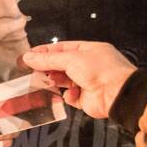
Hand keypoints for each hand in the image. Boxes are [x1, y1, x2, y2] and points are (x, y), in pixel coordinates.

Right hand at [21, 41, 137, 119]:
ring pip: (63, 81)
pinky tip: (71, 94)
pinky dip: (68, 96)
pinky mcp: (86, 98)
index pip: (62, 48)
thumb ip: (48, 59)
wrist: (117, 94)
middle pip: (61, 65)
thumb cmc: (102, 71)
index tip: (29, 56)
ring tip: (47, 82)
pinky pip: (70, 97)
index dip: (45, 52)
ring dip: (56, 82)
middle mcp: (89, 65)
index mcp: (89, 50)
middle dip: (48, 68)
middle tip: (33, 70)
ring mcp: (87, 82)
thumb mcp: (71, 59)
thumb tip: (29, 57)